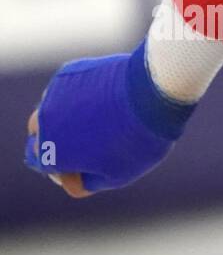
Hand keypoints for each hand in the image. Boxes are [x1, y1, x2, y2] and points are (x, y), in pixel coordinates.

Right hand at [23, 43, 195, 194]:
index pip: (42, 164)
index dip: (62, 170)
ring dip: (65, 120)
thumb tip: (72, 178)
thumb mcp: (118, 174)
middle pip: (40, 137)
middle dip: (58, 144)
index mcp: (50, 151)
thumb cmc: (136, 140)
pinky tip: (104, 102)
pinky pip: (66, 90)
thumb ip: (88, 181)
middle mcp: (43, 122)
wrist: (150, 92)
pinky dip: (78, 98)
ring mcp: (53, 94)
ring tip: (97, 124)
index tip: (84, 169)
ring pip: (51, 111)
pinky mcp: (68, 73)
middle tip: (88, 147)